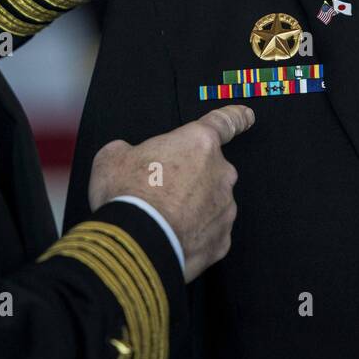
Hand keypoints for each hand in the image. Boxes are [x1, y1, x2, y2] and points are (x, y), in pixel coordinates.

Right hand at [88, 105, 253, 281]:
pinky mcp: (221, 241)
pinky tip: (171, 238)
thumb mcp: (112, 158)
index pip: (224, 122)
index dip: (235, 117)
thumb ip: (128, 150)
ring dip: (192, 208)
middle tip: (161, 191)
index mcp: (198, 143)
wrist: (136, 243)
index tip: (246, 116)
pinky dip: (193, 235)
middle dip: (190, 178)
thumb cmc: (127, 195)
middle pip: (210, 169)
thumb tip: (126, 156)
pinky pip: (208, 233)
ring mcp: (224, 209)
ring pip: (211, 203)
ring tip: (161, 219)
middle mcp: (220, 173)